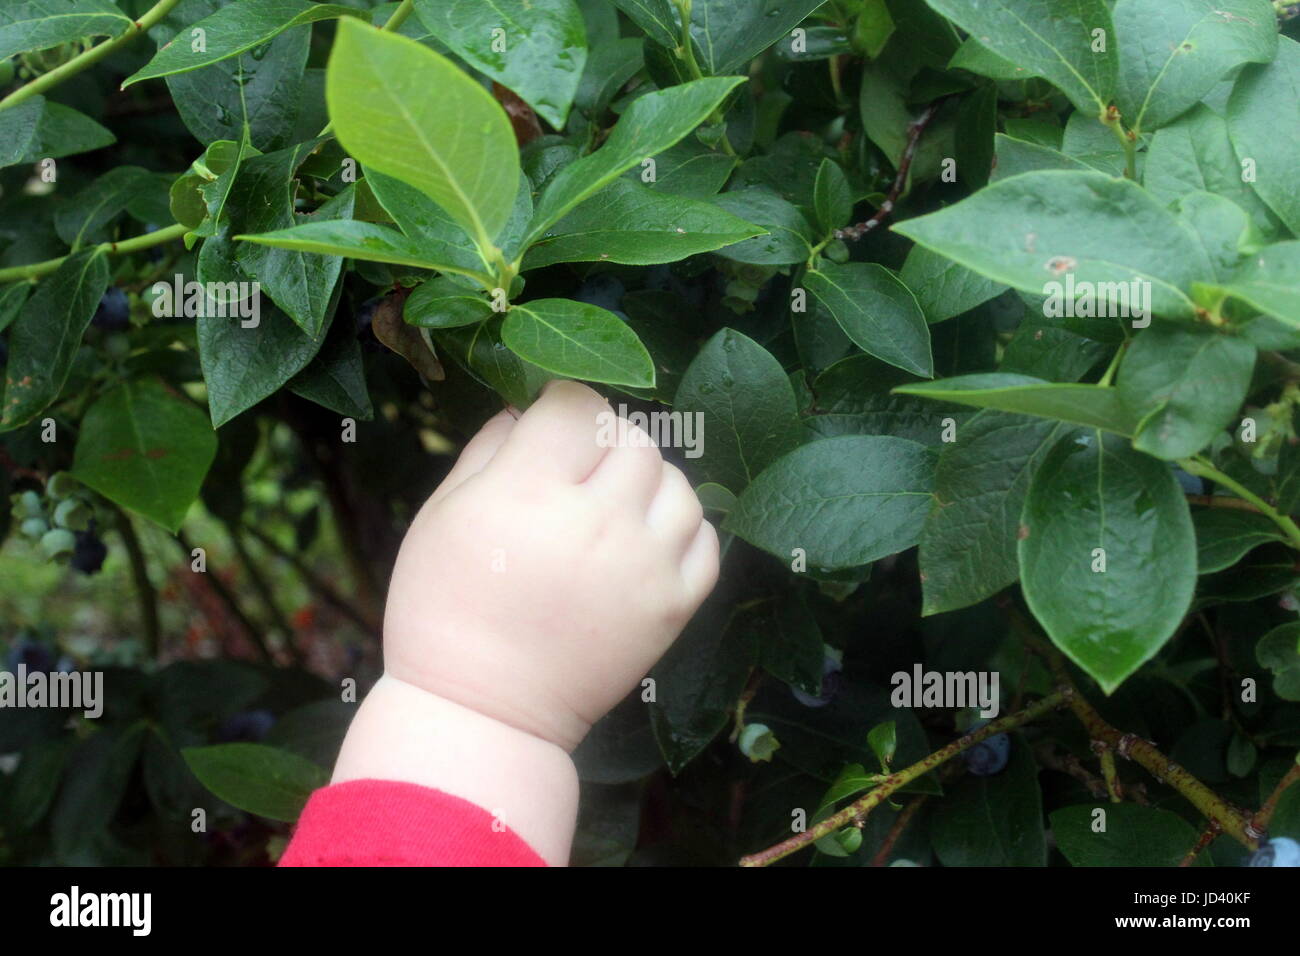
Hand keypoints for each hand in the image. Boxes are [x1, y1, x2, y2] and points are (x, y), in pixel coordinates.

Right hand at [382, 380, 719, 751]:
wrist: (483, 712)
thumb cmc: (444, 609)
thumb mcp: (441, 514)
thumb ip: (488, 448)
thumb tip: (527, 408)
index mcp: (531, 490)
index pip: (577, 406)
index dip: (561, 406)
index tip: (549, 426)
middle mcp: (599, 521)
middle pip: (634, 440)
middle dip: (605, 441)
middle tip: (578, 471)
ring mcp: (645, 566)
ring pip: (679, 485)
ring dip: (650, 483)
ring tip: (615, 505)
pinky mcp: (673, 608)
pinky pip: (705, 542)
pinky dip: (683, 529)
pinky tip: (646, 539)